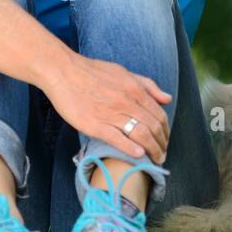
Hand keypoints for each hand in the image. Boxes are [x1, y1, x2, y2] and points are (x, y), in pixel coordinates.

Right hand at [42, 53, 171, 163]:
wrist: (64, 72)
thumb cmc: (93, 72)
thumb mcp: (124, 72)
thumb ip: (147, 85)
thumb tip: (167, 99)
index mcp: (135, 89)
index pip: (159, 115)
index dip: (165, 131)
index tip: (165, 141)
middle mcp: (127, 102)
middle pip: (153, 127)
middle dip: (161, 144)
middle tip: (162, 155)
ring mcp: (111, 114)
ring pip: (140, 135)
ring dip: (152, 150)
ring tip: (154, 160)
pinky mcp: (95, 125)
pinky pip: (118, 139)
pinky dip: (131, 149)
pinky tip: (138, 156)